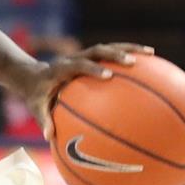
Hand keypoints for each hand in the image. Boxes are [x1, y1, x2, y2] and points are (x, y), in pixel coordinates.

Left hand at [18, 42, 150, 121]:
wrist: (34, 77)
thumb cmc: (37, 96)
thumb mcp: (36, 107)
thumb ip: (43, 120)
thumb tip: (49, 137)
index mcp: (60, 68)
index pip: (77, 65)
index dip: (92, 68)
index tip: (108, 76)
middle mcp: (74, 57)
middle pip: (97, 50)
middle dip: (115, 54)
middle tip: (132, 63)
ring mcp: (84, 55)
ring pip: (109, 47)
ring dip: (129, 48)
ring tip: (151, 53)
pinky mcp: (92, 57)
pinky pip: (112, 53)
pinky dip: (130, 54)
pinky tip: (150, 61)